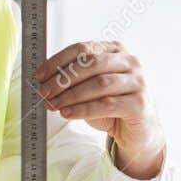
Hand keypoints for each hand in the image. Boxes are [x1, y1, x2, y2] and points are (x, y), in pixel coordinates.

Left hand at [36, 39, 165, 177]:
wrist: (138, 132)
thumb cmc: (112, 107)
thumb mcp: (90, 89)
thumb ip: (73, 81)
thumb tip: (44, 82)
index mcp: (116, 50)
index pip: (84, 48)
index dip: (59, 61)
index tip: (40, 75)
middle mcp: (131, 62)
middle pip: (92, 63)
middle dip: (64, 78)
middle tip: (44, 91)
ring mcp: (138, 82)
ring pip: (99, 83)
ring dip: (71, 95)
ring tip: (53, 105)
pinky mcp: (140, 103)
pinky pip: (107, 105)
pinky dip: (83, 109)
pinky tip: (67, 114)